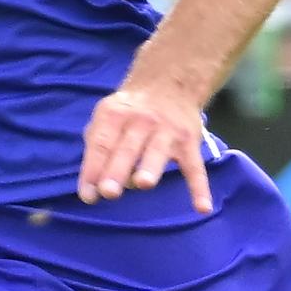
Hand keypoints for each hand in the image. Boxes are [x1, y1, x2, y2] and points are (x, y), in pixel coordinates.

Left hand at [80, 77, 213, 211]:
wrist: (171, 83)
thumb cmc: (131, 112)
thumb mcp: (108, 115)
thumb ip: (97, 145)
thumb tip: (91, 186)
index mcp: (115, 115)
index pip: (101, 144)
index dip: (93, 169)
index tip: (88, 196)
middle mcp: (141, 120)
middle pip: (127, 148)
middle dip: (117, 170)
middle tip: (109, 192)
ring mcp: (167, 131)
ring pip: (158, 152)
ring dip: (151, 167)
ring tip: (143, 184)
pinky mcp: (190, 142)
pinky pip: (195, 167)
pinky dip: (200, 187)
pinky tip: (202, 207)